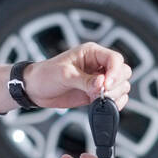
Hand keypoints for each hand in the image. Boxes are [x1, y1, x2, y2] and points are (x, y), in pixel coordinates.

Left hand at [0, 42, 132, 112]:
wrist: (35, 89)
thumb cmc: (45, 74)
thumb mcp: (64, 75)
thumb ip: (85, 80)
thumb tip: (102, 84)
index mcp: (92, 53)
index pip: (114, 59)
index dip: (115, 72)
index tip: (106, 85)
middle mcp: (98, 65)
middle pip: (123, 72)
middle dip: (116, 84)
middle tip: (102, 93)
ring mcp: (98, 80)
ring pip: (121, 85)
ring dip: (115, 95)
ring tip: (98, 99)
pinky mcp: (96, 93)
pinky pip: (115, 97)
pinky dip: (115, 103)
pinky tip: (104, 105)